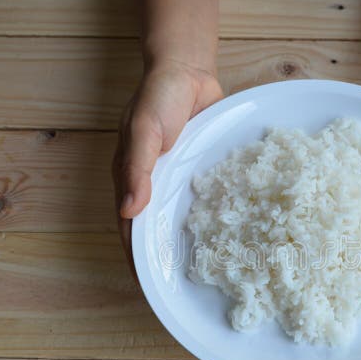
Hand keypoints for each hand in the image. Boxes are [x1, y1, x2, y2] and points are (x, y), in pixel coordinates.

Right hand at [113, 62, 222, 275]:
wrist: (189, 69)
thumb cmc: (159, 97)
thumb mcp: (144, 129)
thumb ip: (137, 167)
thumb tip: (128, 212)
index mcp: (131, 180)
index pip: (131, 229)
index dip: (139, 258)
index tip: (150, 287)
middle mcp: (154, 186)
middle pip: (157, 231)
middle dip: (167, 259)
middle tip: (185, 289)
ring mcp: (179, 180)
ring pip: (182, 220)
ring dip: (192, 243)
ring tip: (212, 273)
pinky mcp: (201, 172)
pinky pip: (206, 201)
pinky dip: (214, 219)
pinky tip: (232, 237)